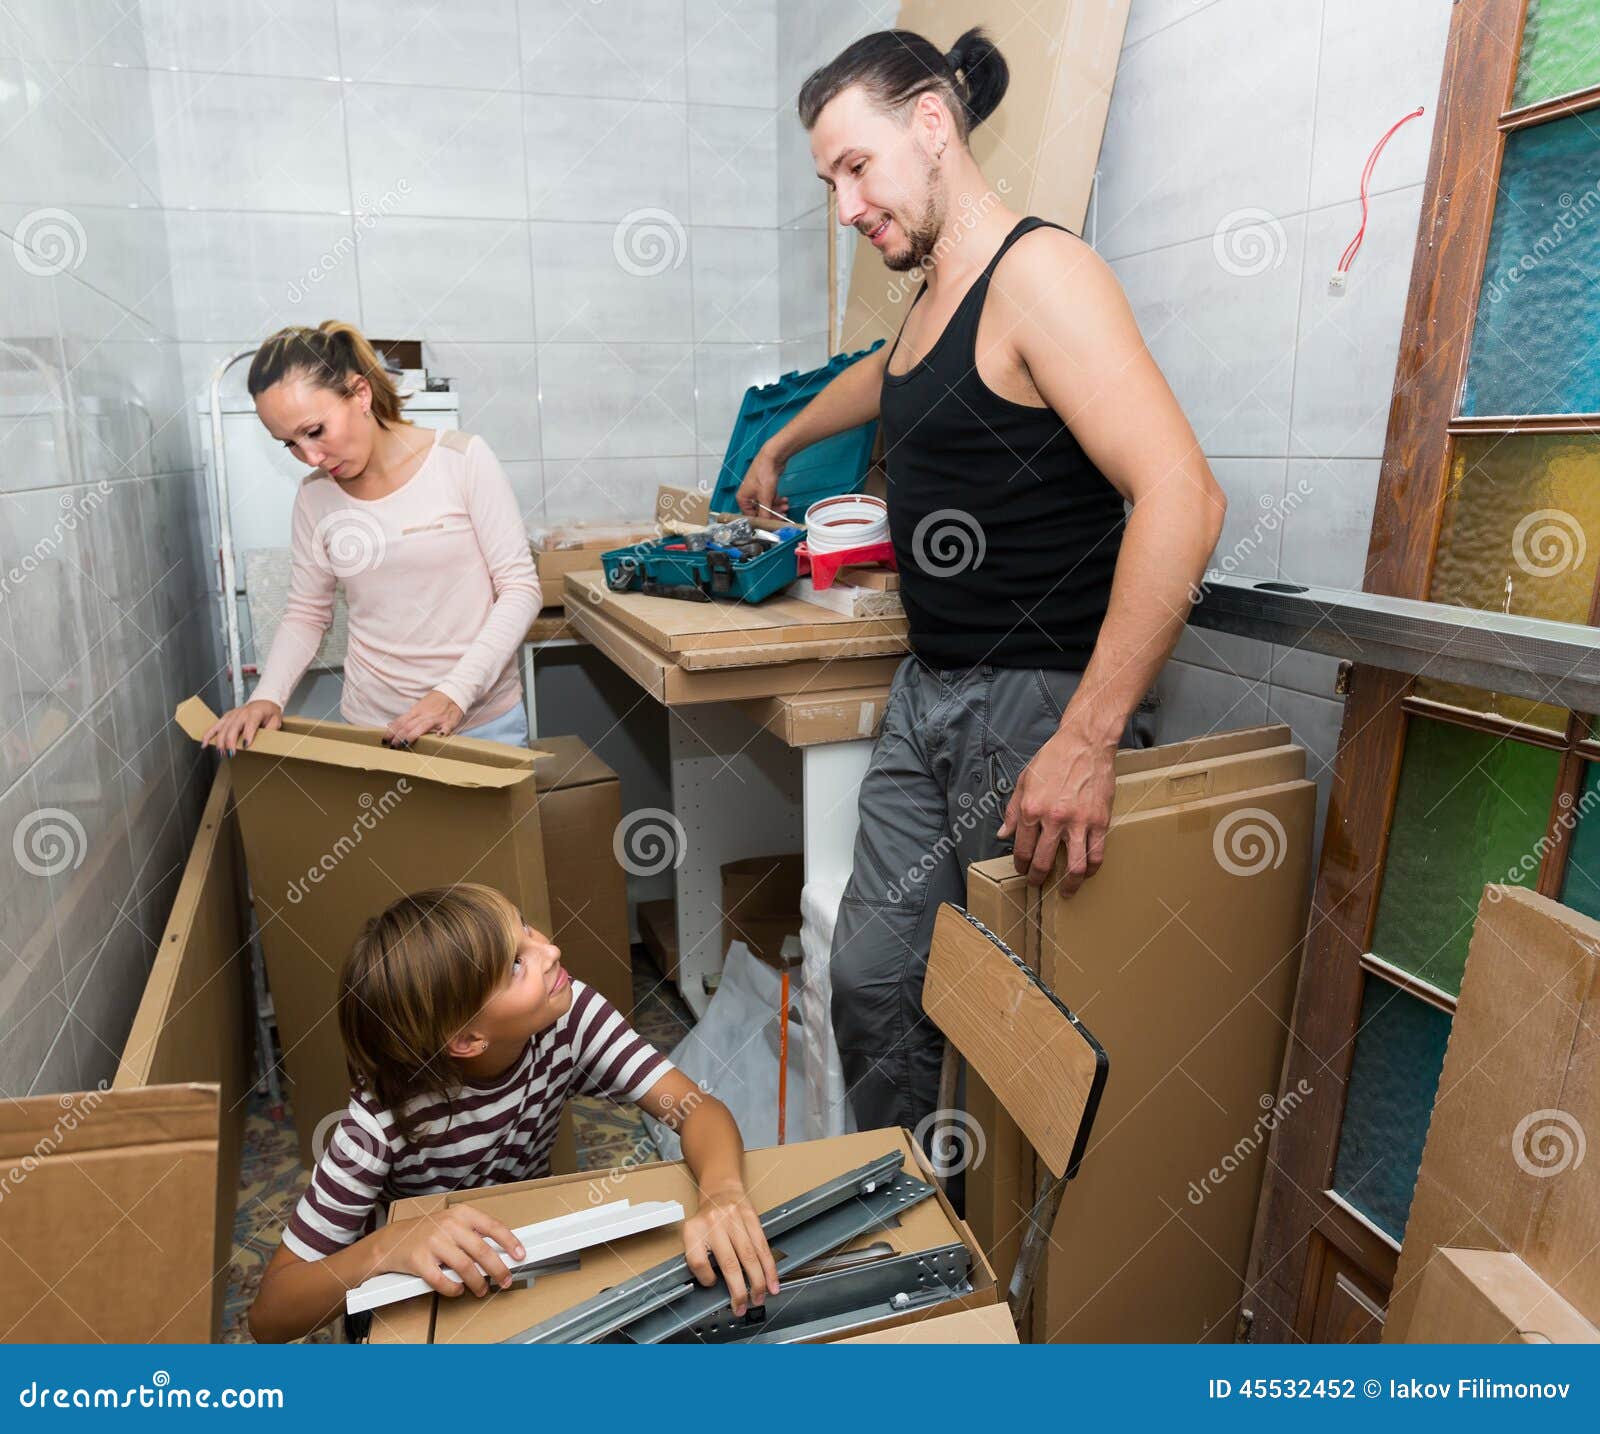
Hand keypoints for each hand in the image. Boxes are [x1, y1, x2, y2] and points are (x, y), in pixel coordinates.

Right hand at [201, 699, 282, 755]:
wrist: (264, 701)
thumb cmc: (269, 712)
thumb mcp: (276, 720)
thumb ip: (271, 730)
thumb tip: (266, 740)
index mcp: (255, 712)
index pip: (250, 724)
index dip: (248, 735)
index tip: (245, 746)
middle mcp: (242, 713)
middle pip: (233, 728)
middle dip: (230, 742)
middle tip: (231, 754)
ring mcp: (232, 714)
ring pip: (223, 728)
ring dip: (220, 741)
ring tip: (221, 753)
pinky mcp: (227, 717)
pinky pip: (215, 726)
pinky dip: (209, 734)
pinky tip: (204, 743)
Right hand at [375, 1205, 525, 1298]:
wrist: (392, 1241)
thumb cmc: (427, 1232)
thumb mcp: (452, 1223)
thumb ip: (473, 1234)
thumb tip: (501, 1251)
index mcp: (461, 1214)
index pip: (492, 1226)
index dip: (510, 1241)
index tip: (520, 1254)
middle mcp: (449, 1225)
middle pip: (482, 1251)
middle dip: (498, 1269)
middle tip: (505, 1280)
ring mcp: (433, 1242)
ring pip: (465, 1268)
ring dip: (477, 1283)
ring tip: (481, 1290)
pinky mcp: (420, 1261)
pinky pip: (443, 1281)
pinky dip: (454, 1289)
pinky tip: (458, 1290)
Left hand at [384, 690, 463, 746]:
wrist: (453, 693)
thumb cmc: (434, 702)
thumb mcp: (419, 707)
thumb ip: (407, 717)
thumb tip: (391, 724)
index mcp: (416, 711)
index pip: (401, 721)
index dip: (392, 731)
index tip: (384, 739)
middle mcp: (425, 715)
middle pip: (409, 725)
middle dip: (399, 736)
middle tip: (392, 745)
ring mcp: (437, 718)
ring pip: (423, 726)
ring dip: (414, 734)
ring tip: (406, 743)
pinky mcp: (450, 721)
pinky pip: (447, 727)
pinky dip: (443, 731)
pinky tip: (439, 736)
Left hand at [682, 1186, 778, 1316]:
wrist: (721, 1190)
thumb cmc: (707, 1220)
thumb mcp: (692, 1235)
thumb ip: (698, 1259)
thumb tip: (713, 1285)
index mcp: (694, 1230)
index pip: (697, 1260)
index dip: (705, 1277)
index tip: (712, 1285)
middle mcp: (714, 1224)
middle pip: (728, 1262)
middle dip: (739, 1290)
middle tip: (741, 1307)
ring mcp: (735, 1220)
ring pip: (749, 1256)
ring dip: (757, 1282)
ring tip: (759, 1298)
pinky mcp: (752, 1218)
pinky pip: (762, 1246)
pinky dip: (769, 1267)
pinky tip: (772, 1281)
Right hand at [736, 443, 787, 519]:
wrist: (772, 457)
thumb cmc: (764, 473)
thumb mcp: (765, 497)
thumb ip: (765, 513)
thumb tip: (766, 523)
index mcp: (742, 498)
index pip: (751, 515)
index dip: (762, 520)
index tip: (772, 522)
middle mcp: (748, 495)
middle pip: (760, 510)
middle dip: (772, 512)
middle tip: (782, 515)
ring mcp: (756, 490)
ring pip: (766, 504)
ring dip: (776, 507)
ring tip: (785, 507)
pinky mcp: (764, 487)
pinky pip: (770, 497)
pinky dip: (777, 499)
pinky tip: (784, 500)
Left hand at [996, 724, 1117, 892]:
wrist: (1085, 744)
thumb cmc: (1054, 759)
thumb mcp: (1024, 781)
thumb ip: (1012, 810)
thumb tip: (1003, 834)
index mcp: (1031, 809)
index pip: (1023, 849)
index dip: (1021, 864)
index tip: (1023, 869)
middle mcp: (1053, 819)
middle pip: (1044, 862)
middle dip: (1038, 878)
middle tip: (1038, 883)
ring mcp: (1079, 822)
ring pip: (1073, 866)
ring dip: (1068, 884)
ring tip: (1065, 890)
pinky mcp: (1099, 821)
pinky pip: (1096, 854)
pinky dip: (1091, 869)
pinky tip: (1086, 873)